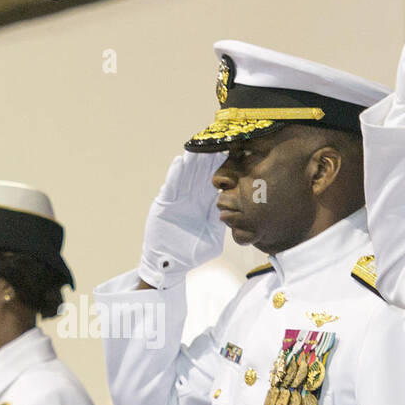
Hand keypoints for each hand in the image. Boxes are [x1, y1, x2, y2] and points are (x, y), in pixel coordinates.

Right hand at [138, 151, 225, 288]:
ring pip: (187, 175)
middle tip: (218, 140)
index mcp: (207, 204)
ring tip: (199, 147)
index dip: (224, 167)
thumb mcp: (213, 240)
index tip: (235, 152)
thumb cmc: (191, 254)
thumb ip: (224, 225)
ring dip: (192, 161)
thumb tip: (239, 214)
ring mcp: (179, 199)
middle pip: (202, 173)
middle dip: (209, 158)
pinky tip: (180, 162)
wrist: (168, 264)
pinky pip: (171, 186)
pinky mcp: (164, 203)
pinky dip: (175, 174)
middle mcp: (194, 198)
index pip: (218, 181)